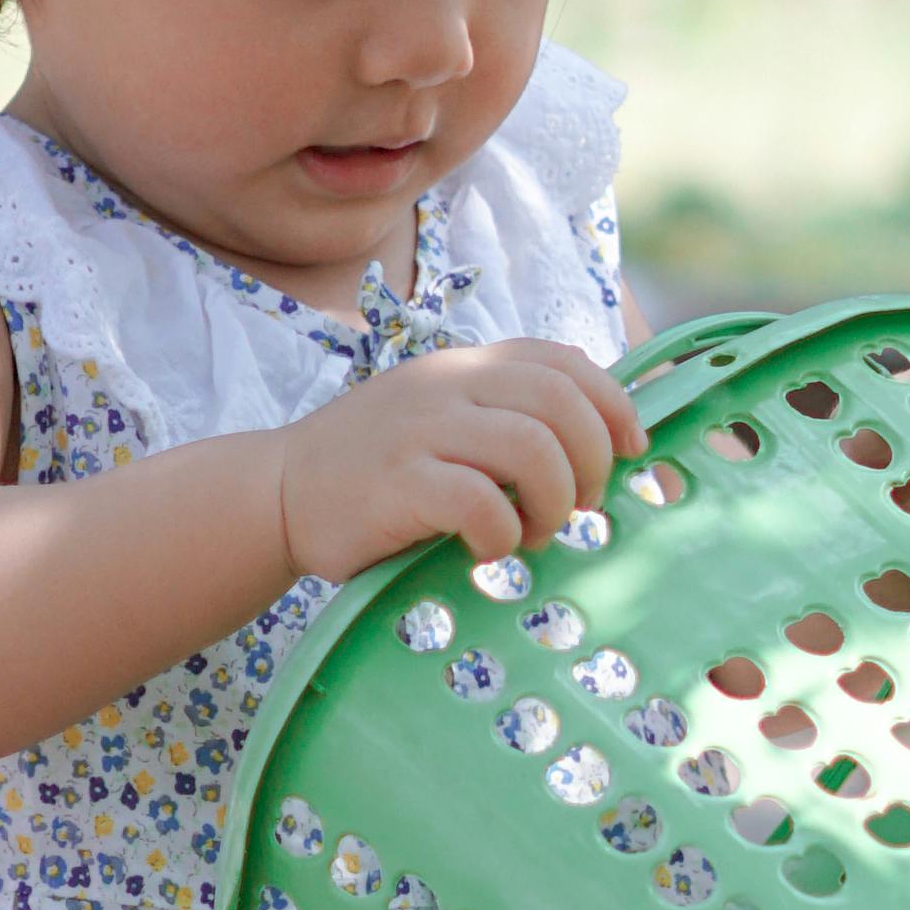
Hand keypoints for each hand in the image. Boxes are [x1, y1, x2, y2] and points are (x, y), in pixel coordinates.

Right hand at [274, 339, 647, 582]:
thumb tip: (598, 437)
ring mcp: (421, 430)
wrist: (280, 493)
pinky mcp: (398, 482)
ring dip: (553, 501)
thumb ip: (502, 411)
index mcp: (465, 365)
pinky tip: (486, 550)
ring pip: (533, 448)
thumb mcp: (441, 416)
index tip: (630, 448)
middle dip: (592, 461)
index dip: (613, 402)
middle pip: (561, 404)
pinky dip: (502, 534)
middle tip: (580, 507)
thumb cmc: (376, 468)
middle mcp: (447, 385)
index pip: (562, 360)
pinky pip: (481, 501)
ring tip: (533, 533)